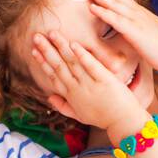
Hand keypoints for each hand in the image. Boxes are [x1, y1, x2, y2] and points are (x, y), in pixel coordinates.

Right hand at [31, 30, 146, 132]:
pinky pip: (91, 66)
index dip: (42, 62)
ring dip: (61, 47)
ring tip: (52, 33)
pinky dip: (82, 55)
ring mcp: (90, 84)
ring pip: (72, 62)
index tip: (33, 50)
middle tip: (36, 36)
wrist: (123, 123)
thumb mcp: (79, 115)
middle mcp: (77, 88)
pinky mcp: (104, 80)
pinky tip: (74, 44)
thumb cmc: (103, 118)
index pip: (53, 76)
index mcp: (71, 95)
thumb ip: (63, 106)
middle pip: (59, 66)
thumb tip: (49, 98)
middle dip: (46, 50)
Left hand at [80, 0, 157, 70]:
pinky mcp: (135, 32)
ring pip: (113, 3)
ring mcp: (136, 20)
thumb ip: (136, 25)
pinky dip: (104, 13)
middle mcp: (136, 12)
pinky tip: (92, 7)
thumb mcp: (147, 30)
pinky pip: (116, 20)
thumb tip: (129, 24)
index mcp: (138, 12)